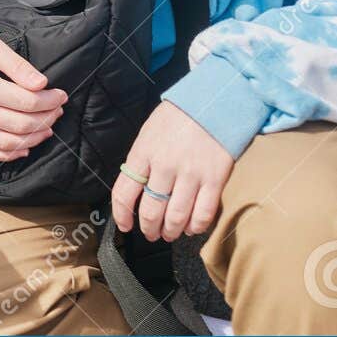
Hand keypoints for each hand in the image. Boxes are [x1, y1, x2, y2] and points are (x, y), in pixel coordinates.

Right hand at [0, 27, 66, 161]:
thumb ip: (16, 64)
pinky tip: (26, 146)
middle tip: (58, 108)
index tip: (61, 94)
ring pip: (6, 144)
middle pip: (18, 124)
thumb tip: (41, 84)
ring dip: (33, 138)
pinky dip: (9, 154)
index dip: (49, 101)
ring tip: (48, 126)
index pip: (23, 101)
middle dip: (46, 118)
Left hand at [112, 101, 233, 241]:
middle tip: (151, 234)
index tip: (125, 226)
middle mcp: (164, 166)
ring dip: (170, 232)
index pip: (124, 193)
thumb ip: (141, 161)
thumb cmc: (177, 118)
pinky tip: (191, 228)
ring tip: (170, 234)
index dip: (122, 215)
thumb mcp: (148, 134)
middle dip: (148, 228)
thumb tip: (134, 189)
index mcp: (142, 153)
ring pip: (176, 217)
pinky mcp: (215, 179)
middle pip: (150, 210)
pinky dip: (195, 226)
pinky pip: (203, 213)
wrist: (211, 103)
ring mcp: (190, 174)